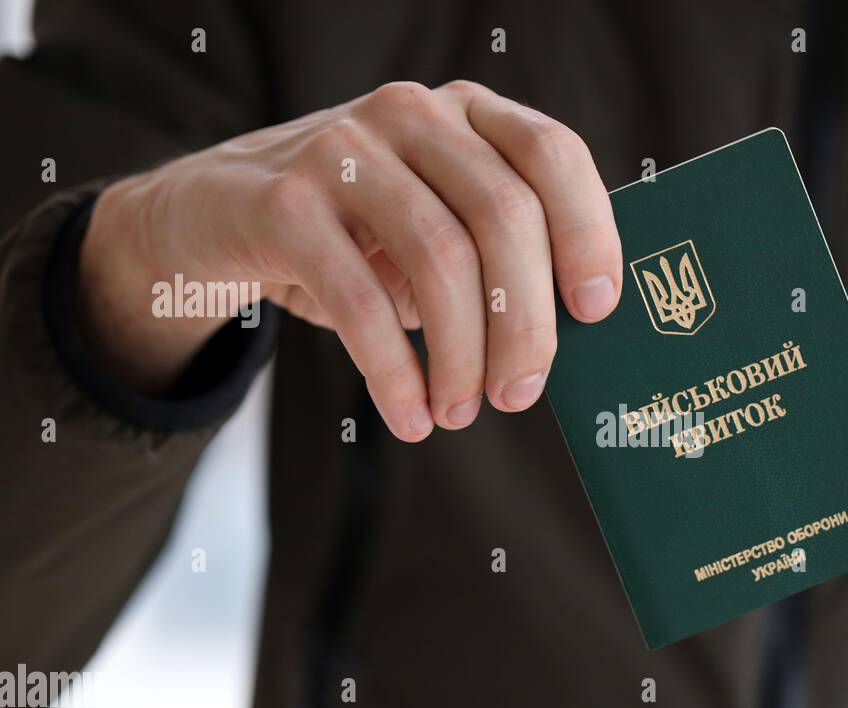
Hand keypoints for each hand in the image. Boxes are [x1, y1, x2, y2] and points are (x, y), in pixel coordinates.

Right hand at [77, 80, 621, 439]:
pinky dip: (394, 374)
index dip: (587, 232)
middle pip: (504, 215)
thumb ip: (495, 262)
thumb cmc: (355, 237)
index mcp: (466, 115)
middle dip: (525, 323)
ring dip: (462, 356)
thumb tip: (552, 349)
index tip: (597, 313)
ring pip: (439, 259)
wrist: (213, 216)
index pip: (552, 154)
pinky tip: (409, 417)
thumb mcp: (434, 229)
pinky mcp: (285, 202)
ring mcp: (345, 150)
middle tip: (520, 394)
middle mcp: (411, 115)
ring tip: (460, 412)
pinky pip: (361, 300)